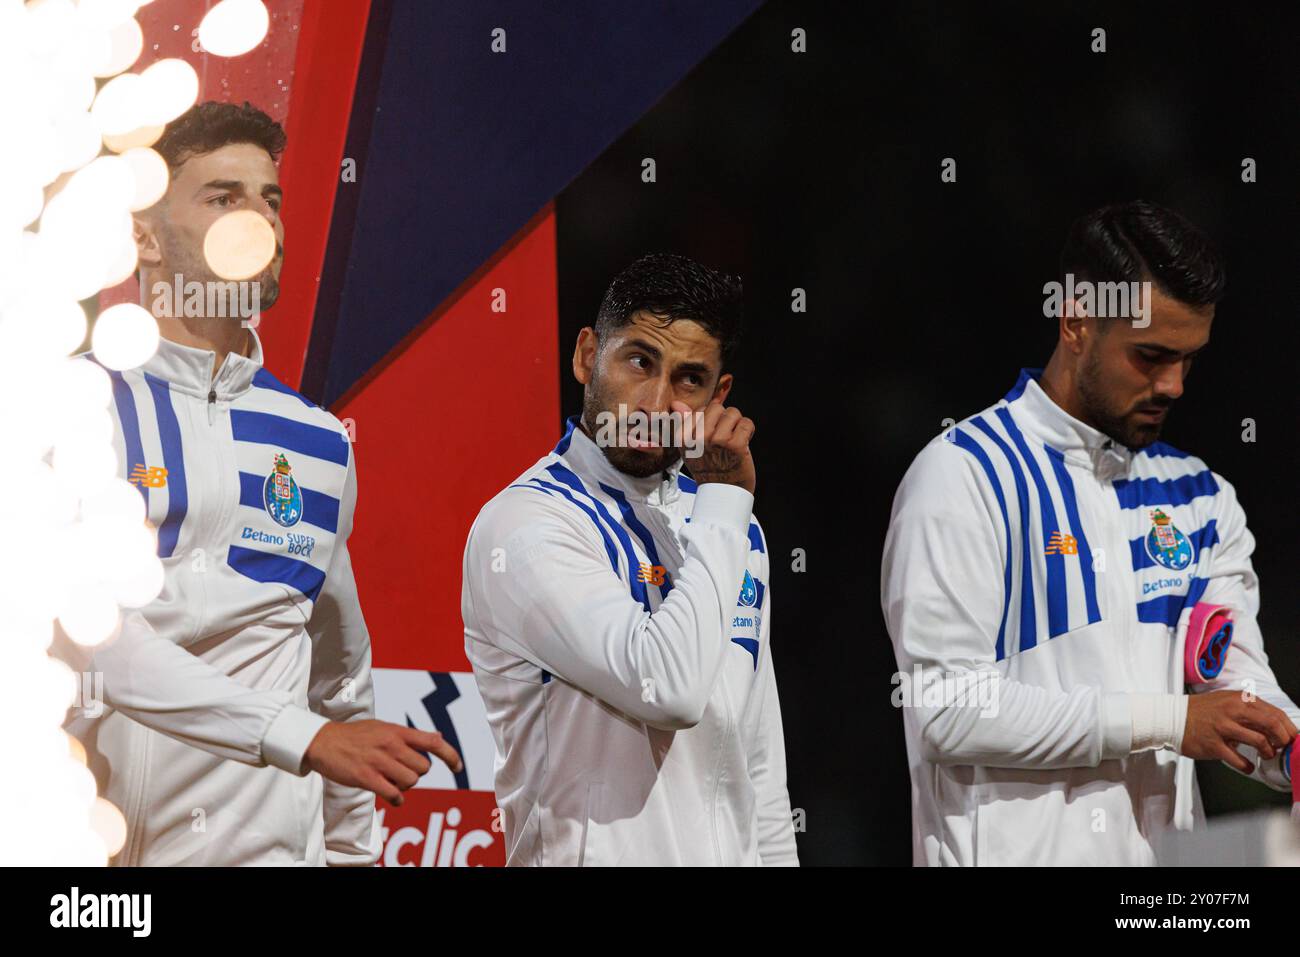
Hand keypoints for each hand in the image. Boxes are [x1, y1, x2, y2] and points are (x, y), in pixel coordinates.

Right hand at [302, 719, 463, 806]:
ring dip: (404, 785)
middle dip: (416, 773)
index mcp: (397, 731)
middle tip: (401, 771)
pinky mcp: (367, 778)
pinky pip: (394, 794)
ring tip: (391, 780)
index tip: (458, 767)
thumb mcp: (383, 727)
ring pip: (410, 782)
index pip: (433, 742)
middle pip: (423, 768)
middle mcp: (391, 745)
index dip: (450, 755)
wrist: (324, 742)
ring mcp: (379, 762)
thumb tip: (438, 737)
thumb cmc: (355, 735)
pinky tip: (391, 795)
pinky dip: (396, 798)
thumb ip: (410, 735)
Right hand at [677, 398, 755, 494]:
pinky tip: (743, 443)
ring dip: (737, 425)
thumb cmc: (707, 468)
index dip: (711, 420)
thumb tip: (677, 403)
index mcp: (684, 438)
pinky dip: (749, 431)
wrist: (723, 493)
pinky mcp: (735, 445)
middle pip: (717, 408)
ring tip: (734, 440)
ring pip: (733, 413)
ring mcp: (717, 440)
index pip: (701, 410)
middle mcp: (699, 438)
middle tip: (725, 437)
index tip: (712, 436)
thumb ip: (683, 424)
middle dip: (725, 419)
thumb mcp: (689, 448)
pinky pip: (746, 423)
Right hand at [1180, 690, 1296, 773]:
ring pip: (1260, 741)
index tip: (1292, 738)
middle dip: (1284, 740)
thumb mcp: (1227, 702)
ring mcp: (1222, 727)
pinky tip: (1247, 766)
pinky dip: (1248, 766)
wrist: (1171, 718)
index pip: (1275, 713)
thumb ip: (1249, 711)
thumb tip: (1275, 727)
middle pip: (1272, 725)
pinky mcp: (1213, 744)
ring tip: (1265, 755)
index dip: (1289, 728)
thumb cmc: (1201, 711)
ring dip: (1269, 752)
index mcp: (1239, 699)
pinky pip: (1239, 760)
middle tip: (1282, 747)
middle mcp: (1232, 710)